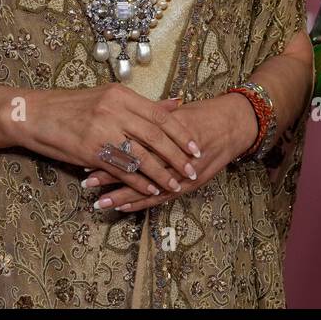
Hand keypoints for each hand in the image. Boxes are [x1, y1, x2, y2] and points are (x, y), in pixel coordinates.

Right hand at [0, 85, 200, 199]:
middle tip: (192, 169)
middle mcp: (114, 110)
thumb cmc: (73, 106)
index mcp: (121, 95)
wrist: (34, 114)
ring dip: (160, 173)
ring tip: (175, 184)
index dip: (180, 133)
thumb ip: (142, 105)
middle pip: (155, 136)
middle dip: (177, 156)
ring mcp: (101, 130)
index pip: (160, 115)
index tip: (195, 147)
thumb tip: (176, 104)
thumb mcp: (109, 97)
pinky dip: (138, 181)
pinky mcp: (89, 150)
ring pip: (140, 155)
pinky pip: (120, 169)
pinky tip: (150, 189)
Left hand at [82, 94, 258, 212]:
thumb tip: (121, 114)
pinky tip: (124, 208)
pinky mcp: (189, 184)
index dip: (111, 146)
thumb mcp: (176, 112)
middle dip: (110, 173)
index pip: (134, 139)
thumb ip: (152, 117)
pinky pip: (161, 197)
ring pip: (148, 186)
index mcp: (169, 130)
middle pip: (138, 164)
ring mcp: (184, 172)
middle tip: (86, 179)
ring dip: (122, 195)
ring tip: (99, 201)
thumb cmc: (204, 115)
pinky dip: (142, 203)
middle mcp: (176, 153)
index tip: (86, 150)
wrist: (235, 125)